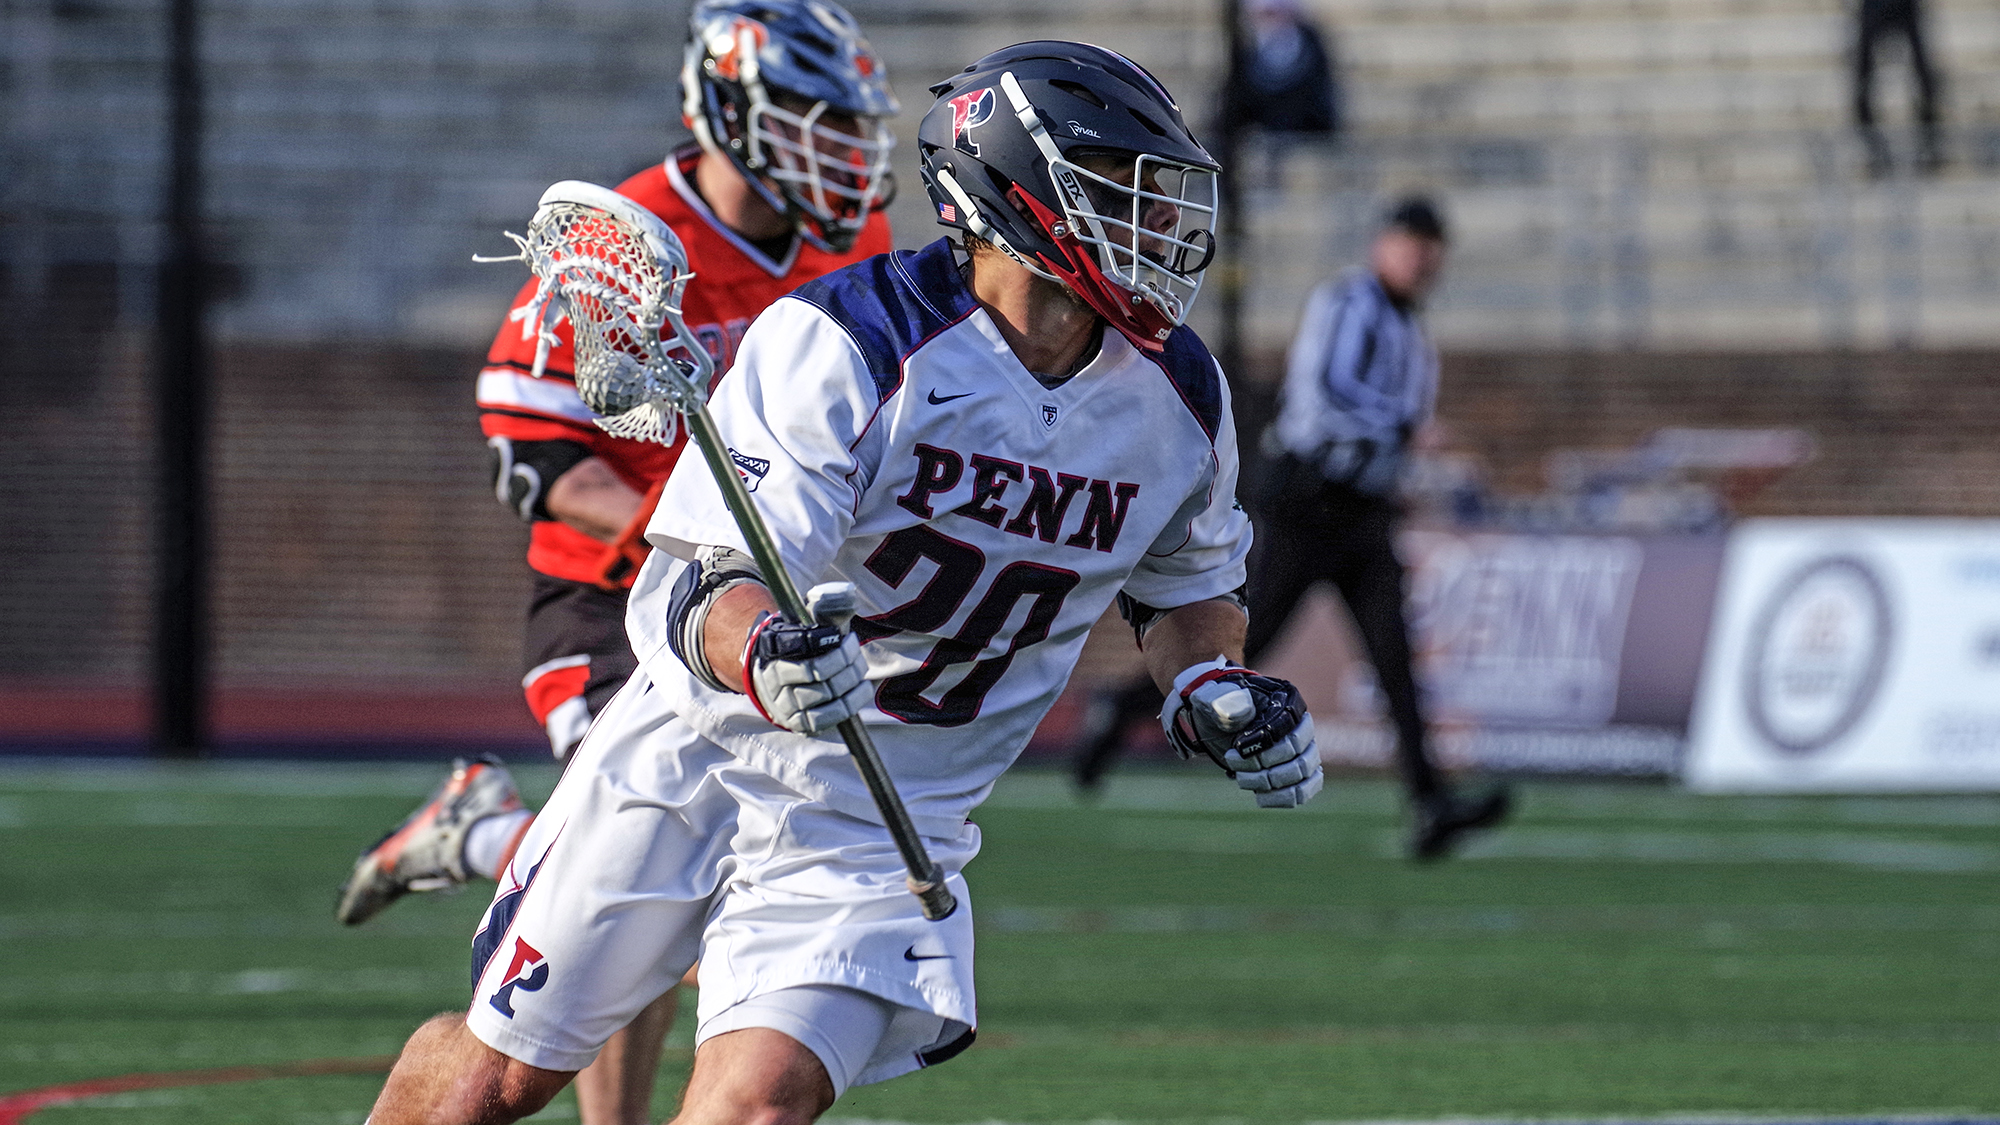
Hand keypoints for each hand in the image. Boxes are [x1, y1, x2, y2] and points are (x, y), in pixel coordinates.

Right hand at [743, 583, 868, 734]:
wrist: (771, 679)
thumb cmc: (795, 648)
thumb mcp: (801, 624)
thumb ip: (820, 610)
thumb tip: (847, 596)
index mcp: (774, 654)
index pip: (808, 653)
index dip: (837, 650)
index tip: (849, 639)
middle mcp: (774, 682)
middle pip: (820, 675)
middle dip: (847, 664)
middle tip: (857, 656)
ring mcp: (784, 706)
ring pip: (826, 697)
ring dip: (851, 684)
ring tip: (861, 673)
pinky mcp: (797, 723)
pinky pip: (826, 719)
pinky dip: (849, 706)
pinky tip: (860, 691)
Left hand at [1160, 657, 1321, 808]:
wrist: (1214, 726)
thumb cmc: (1216, 708)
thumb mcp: (1211, 699)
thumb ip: (1223, 701)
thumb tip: (1241, 708)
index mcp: (1287, 701)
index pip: (1292, 728)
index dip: (1265, 744)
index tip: (1236, 747)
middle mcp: (1301, 727)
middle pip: (1300, 757)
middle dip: (1263, 766)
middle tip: (1232, 760)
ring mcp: (1303, 752)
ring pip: (1303, 776)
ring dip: (1270, 784)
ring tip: (1241, 779)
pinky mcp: (1296, 775)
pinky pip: (1302, 792)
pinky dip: (1282, 798)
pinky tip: (1259, 797)